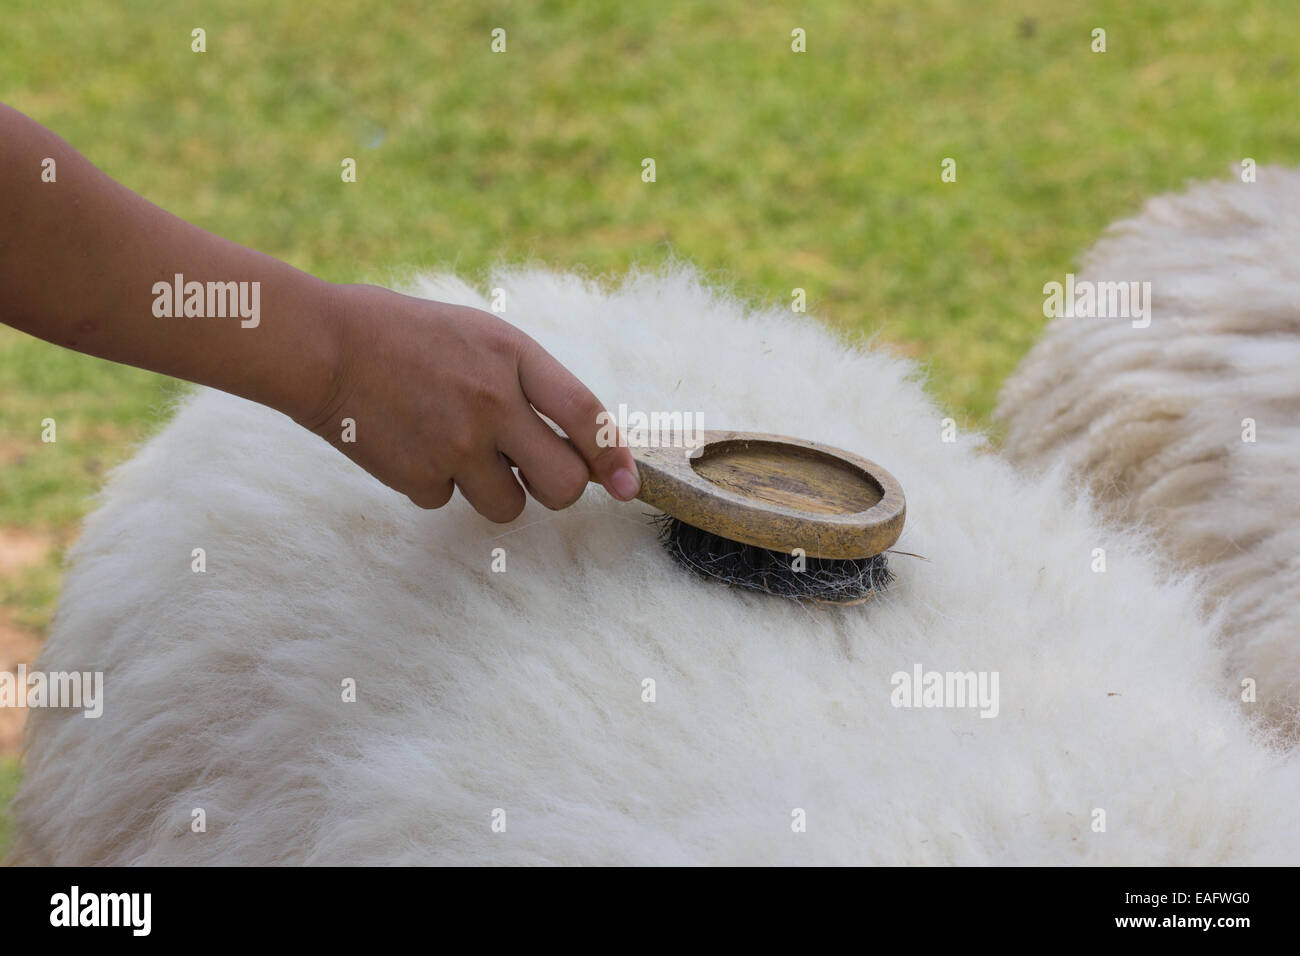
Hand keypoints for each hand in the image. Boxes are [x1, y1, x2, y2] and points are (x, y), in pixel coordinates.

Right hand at [299, 282, 640, 520]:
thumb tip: (578, 441)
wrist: (322, 346)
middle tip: (538, 475)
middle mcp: (493, 403)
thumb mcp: (480, 335)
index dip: (615, 457)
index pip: (588, 416)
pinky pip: (449, 502)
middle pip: (564, 484)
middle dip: (560, 489)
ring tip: (457, 447)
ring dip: (494, 490)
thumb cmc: (405, 335)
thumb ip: (530, 382)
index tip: (629, 485)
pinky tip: (411, 444)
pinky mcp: (418, 475)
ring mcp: (456, 444)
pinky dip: (435, 484)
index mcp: (513, 357)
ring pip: (510, 506)